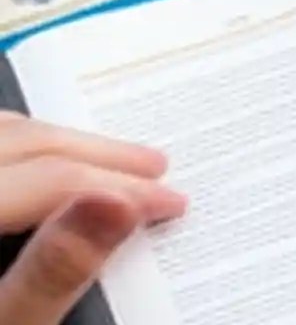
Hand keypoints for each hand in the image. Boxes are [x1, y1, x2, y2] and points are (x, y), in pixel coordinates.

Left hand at [0, 113, 186, 323]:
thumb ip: (52, 271)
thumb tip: (119, 208)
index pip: (51, 177)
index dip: (121, 187)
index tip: (170, 203)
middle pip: (25, 142)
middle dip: (100, 155)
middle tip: (157, 170)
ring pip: (2, 132)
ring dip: (60, 143)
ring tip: (110, 160)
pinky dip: (21, 146)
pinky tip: (44, 164)